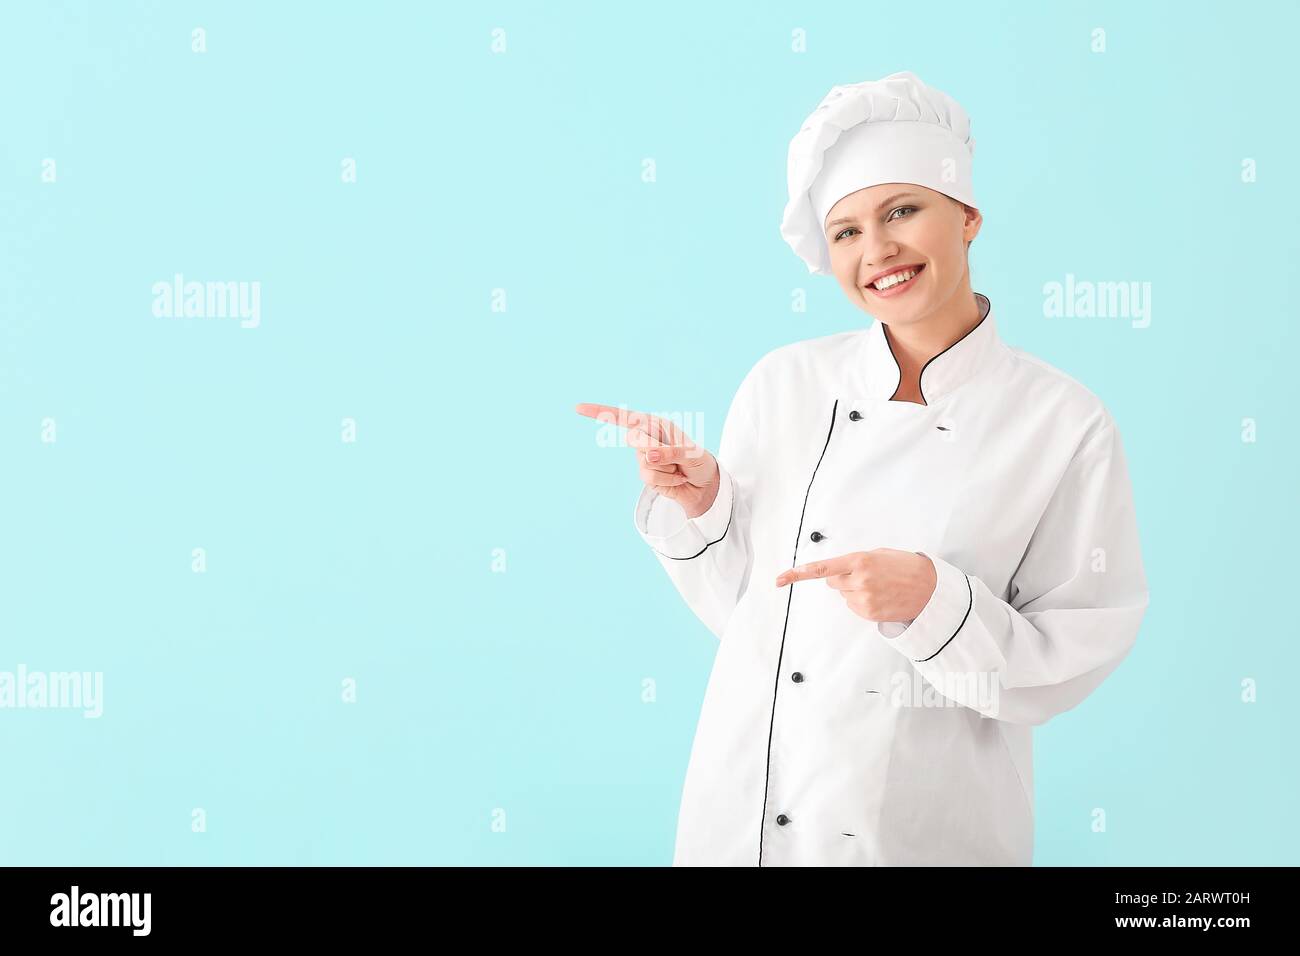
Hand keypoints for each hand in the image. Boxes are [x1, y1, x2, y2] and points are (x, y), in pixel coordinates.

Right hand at [574, 402, 719, 518]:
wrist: (703, 485)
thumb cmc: (698, 461)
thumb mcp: (690, 452)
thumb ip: (670, 451)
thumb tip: (649, 455)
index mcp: (654, 424)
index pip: (623, 417)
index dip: (600, 412)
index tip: (577, 408)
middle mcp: (646, 438)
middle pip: (635, 439)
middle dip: (655, 448)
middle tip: (675, 455)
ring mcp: (644, 457)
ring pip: (645, 462)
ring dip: (667, 468)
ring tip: (679, 468)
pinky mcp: (645, 475)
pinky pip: (650, 477)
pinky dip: (668, 480)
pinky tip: (676, 478)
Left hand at [773, 548, 937, 622]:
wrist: (929, 589)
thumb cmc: (905, 567)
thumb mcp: (879, 554)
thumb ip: (854, 561)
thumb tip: (834, 573)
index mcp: (860, 560)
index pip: (822, 568)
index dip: (799, 574)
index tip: (780, 579)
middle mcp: (859, 580)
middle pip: (832, 582)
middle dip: (843, 578)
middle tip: (866, 575)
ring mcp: (864, 599)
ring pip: (844, 595)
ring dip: (855, 591)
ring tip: (879, 587)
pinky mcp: (869, 613)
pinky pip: (854, 607)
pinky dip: (863, 602)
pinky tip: (881, 597)